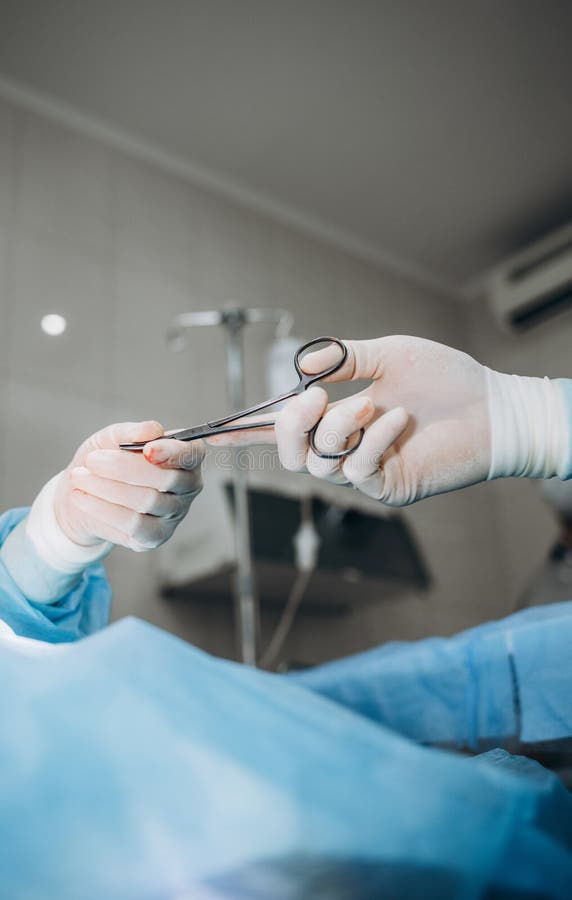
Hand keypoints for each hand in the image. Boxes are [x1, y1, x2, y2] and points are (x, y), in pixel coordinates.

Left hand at [54, 421, 203, 550]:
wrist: (83, 492)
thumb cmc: (106, 459)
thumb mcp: (113, 437)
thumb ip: (133, 432)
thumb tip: (153, 430)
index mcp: (185, 455)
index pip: (192, 453)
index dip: (173, 452)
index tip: (147, 450)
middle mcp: (188, 485)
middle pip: (168, 479)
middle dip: (125, 468)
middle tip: (92, 460)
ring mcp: (175, 513)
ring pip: (147, 501)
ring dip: (107, 487)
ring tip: (78, 476)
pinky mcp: (156, 536)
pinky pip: (134, 524)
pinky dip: (104, 509)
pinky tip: (82, 497)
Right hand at [209, 337, 489, 505]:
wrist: (492, 405)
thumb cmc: (444, 378)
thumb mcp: (388, 355)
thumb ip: (345, 359)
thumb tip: (301, 364)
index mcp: (339, 415)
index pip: (284, 427)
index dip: (246, 431)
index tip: (209, 432)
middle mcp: (345, 446)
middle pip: (290, 454)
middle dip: (291, 425)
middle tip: (315, 400)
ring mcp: (365, 469)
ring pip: (320, 462)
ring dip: (340, 427)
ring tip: (374, 405)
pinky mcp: (388, 486)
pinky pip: (358, 470)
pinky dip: (373, 439)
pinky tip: (399, 419)